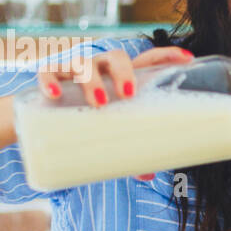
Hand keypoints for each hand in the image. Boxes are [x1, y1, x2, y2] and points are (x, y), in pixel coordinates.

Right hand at [36, 45, 194, 180]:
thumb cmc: (87, 122)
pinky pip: (46, 72)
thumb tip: (149, 175)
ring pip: (83, 63)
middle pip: (116, 56)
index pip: (147, 59)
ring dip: (92, 79)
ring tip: (99, 102)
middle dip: (124, 71)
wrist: (42, 121)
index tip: (188, 59)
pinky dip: (49, 81)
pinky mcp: (48, 78)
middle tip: (128, 94)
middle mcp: (100, 68)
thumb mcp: (110, 132)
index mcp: (121, 77)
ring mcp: (73, 70)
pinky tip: (53, 95)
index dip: (167, 55)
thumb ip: (129, 149)